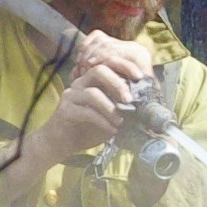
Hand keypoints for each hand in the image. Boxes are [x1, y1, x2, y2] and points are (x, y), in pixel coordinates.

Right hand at [15, 32, 157, 176]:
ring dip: (111, 108)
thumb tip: (146, 105)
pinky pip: (86, 112)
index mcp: (92, 80)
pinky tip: (111, 131)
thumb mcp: (108, 115)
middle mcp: (80, 83)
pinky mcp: (65, 110)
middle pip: (99, 70)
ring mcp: (71, 95)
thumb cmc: (86, 128)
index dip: (124, 66)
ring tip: (121, 122)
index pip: (107, 63)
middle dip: (117, 83)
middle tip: (129, 99)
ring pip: (93, 93)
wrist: (60, 143)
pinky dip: (102, 121)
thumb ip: (121, 106)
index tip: (140, 76)